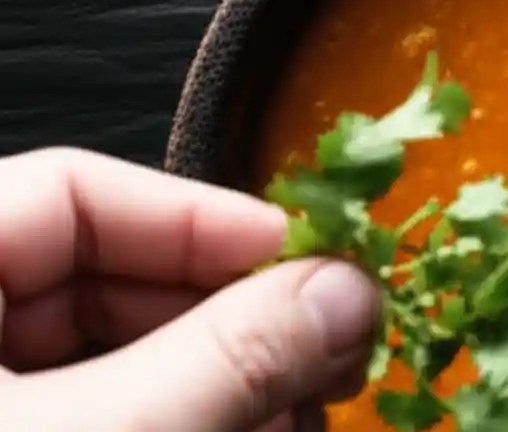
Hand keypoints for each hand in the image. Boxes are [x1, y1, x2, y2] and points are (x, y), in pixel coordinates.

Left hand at [0, 148, 380, 431]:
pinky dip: (181, 420)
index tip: (300, 256)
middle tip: (322, 346)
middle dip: (229, 316)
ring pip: (108, 359)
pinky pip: (96, 417)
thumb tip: (345, 294)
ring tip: (301, 407)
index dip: (197, 217)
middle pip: (100, 279)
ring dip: (222, 376)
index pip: (69, 191)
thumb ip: (226, 355)